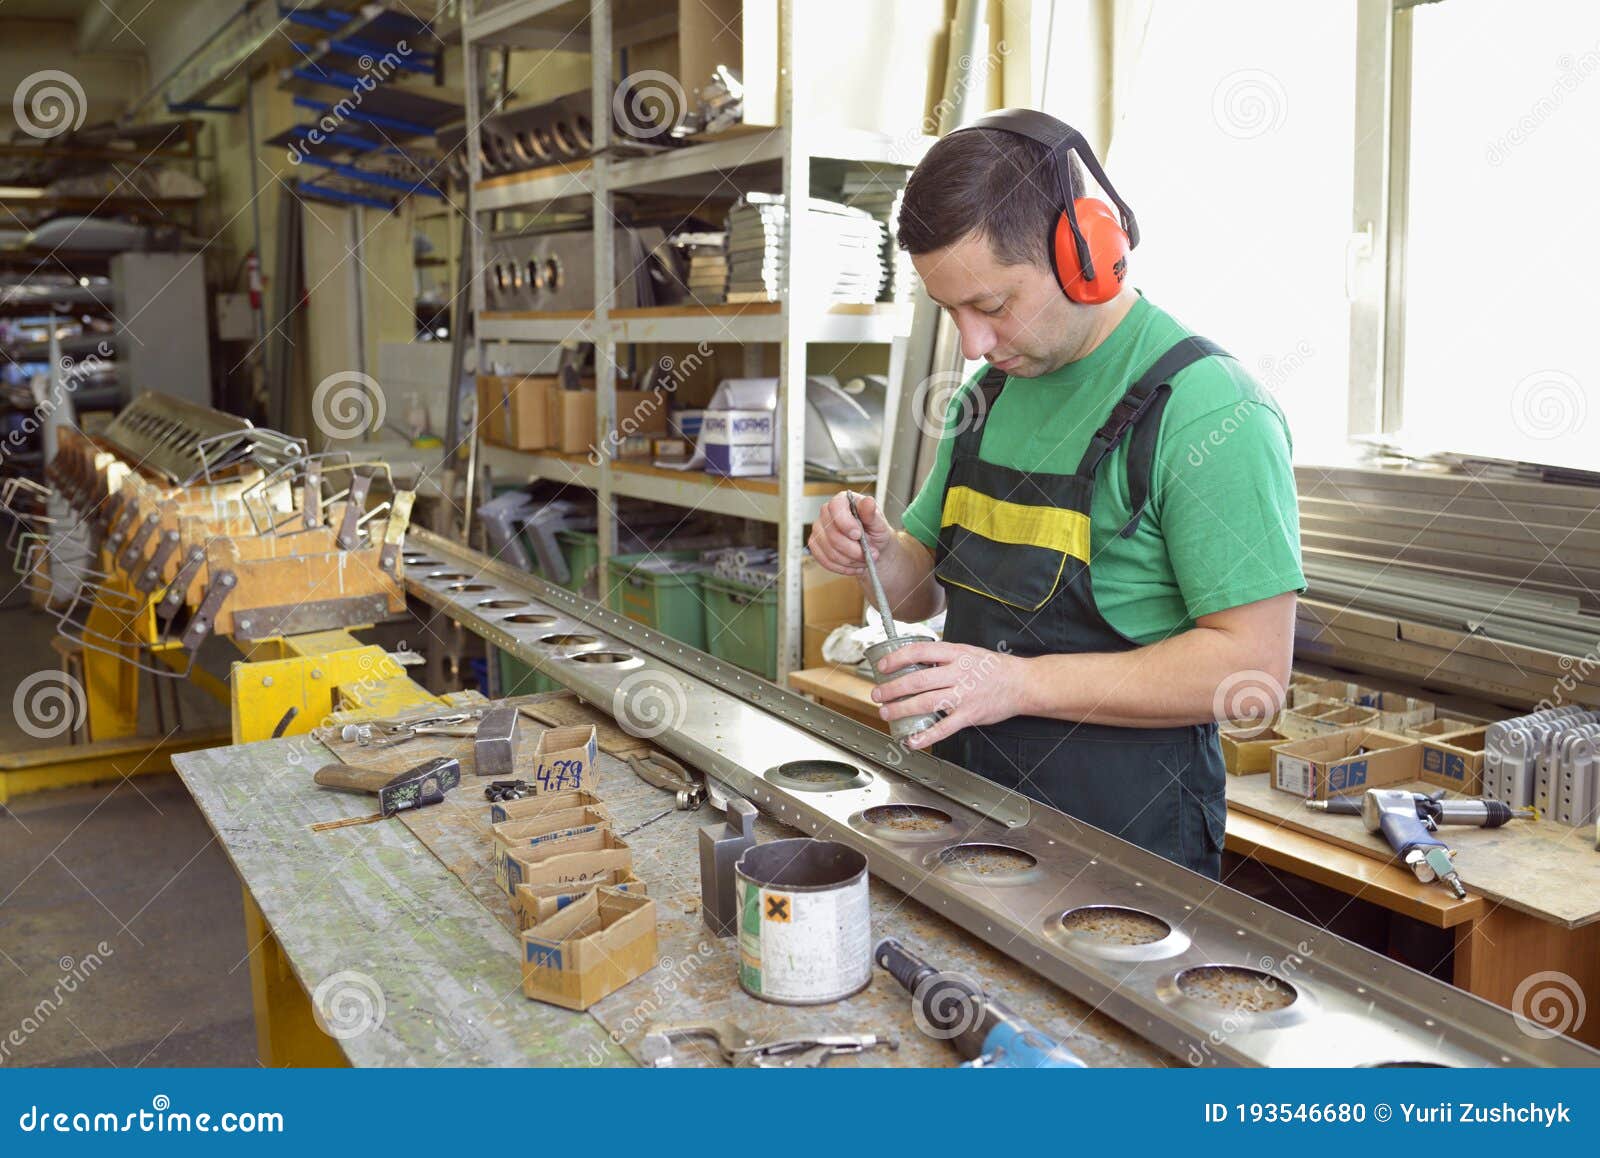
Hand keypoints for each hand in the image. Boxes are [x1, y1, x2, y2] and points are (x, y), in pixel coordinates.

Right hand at [808, 491, 893, 577]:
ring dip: (850, 560)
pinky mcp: (815, 545)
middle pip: (832, 534)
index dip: (845, 523)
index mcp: (843, 501)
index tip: (858, 535)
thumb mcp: (879, 523)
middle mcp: (827, 513)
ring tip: (864, 560)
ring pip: (829, 551)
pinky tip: (854, 565)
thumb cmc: (875, 532)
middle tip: (870, 554)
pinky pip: (824, 560)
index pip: (835, 507)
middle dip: (853, 549)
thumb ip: (872, 514)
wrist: (873, 548)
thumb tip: (868, 502)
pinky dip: (842, 567)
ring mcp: (818, 529)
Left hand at [871, 641, 1025, 748]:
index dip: (897, 659)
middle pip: (918, 680)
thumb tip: (915, 661)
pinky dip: (925, 736)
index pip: (920, 651)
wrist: (1022, 683)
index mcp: (956, 653)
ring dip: (902, 709)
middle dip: (892, 688)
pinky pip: (943, 728)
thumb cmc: (994, 668)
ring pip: (926, 702)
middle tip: (877, 694)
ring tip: (887, 712)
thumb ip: (943, 657)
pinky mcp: (969, 715)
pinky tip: (912, 740)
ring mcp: (964, 695)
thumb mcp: (968, 652)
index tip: (882, 667)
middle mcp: (958, 673)